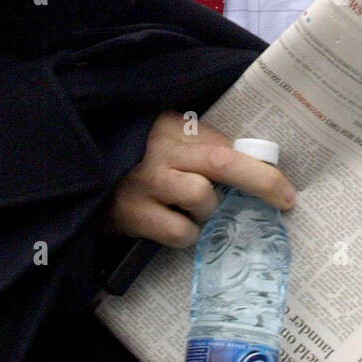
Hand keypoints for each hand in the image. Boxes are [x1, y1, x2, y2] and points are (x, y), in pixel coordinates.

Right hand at [99, 110, 294, 247]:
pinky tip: (180, 227)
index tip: (283, 187)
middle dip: (260, 181)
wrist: (77, 178)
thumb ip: (200, 144)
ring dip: (211, 212)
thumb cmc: (134, 160)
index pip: (223, 142)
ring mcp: (146, 182)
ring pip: (202, 197)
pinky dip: (189, 234)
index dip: (258, 166)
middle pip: (222, 161)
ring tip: (201, 213)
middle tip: (284, 200)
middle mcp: (160, 150)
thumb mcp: (164, 138)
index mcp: (171, 126)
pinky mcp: (132, 214)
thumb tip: (251, 162)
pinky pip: (180, 231)